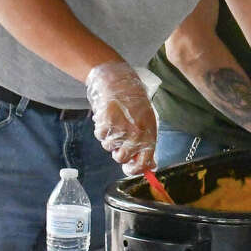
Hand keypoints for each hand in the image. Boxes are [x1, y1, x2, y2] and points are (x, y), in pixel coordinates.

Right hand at [85, 60, 156, 174]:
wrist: (119, 81)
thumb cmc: (135, 102)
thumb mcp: (148, 122)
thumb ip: (148, 144)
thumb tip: (151, 166)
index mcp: (149, 135)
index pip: (143, 163)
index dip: (134, 170)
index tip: (128, 168)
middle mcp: (136, 135)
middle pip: (121, 158)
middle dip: (118, 152)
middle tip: (119, 138)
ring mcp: (121, 130)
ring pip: (108, 148)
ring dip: (109, 138)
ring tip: (115, 122)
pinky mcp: (106, 124)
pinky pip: (100, 136)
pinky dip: (101, 129)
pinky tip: (107, 118)